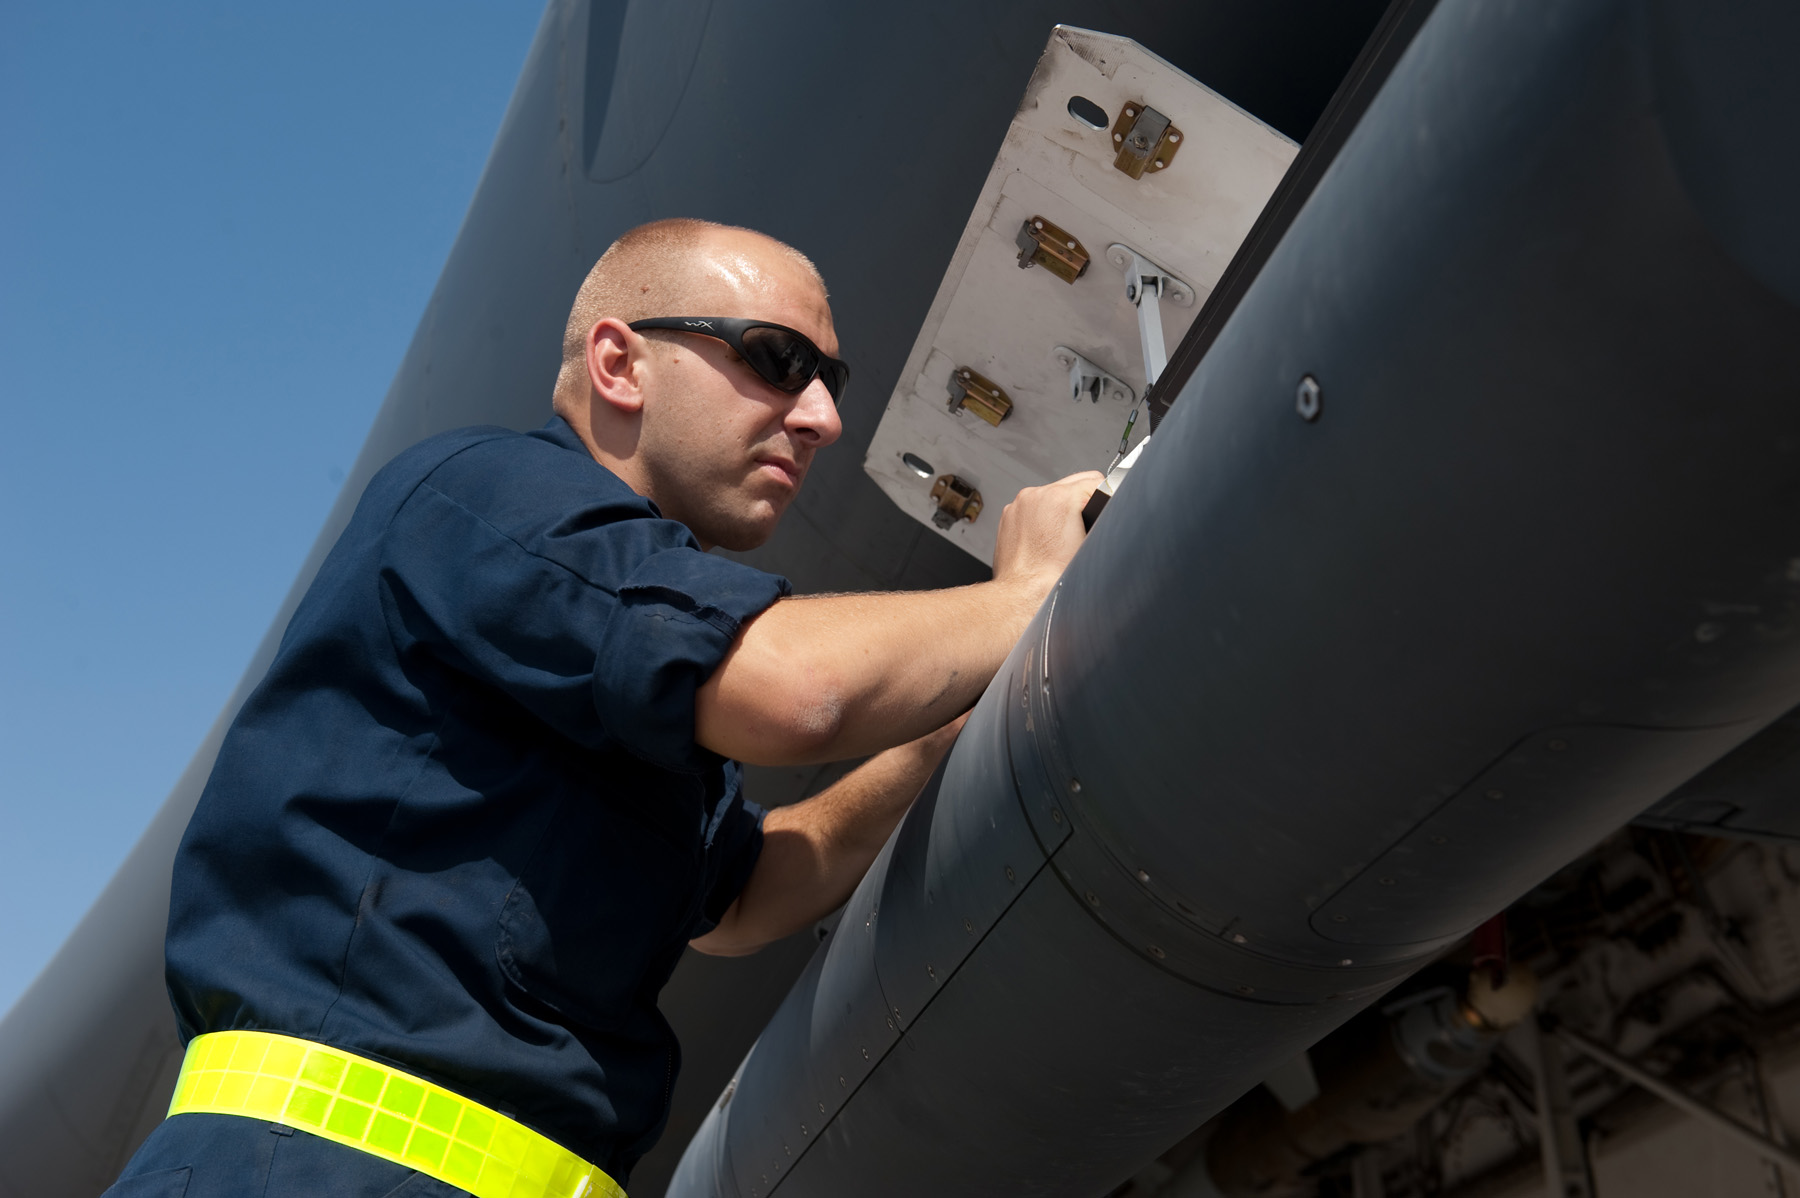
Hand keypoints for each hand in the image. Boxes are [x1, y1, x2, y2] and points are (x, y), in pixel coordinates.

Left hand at [991, 471, 1103, 606]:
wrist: (1025, 597)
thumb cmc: (1055, 580)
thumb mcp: (1092, 545)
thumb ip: (1102, 517)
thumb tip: (1107, 508)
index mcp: (1059, 498)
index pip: (1095, 480)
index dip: (1104, 497)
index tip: (1102, 512)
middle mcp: (1036, 495)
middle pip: (1072, 483)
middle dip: (1082, 500)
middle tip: (1084, 526)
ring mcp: (1019, 504)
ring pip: (1051, 494)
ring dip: (1060, 509)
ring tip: (1063, 537)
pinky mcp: (1009, 515)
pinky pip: (1033, 506)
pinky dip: (1041, 517)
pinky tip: (1045, 539)